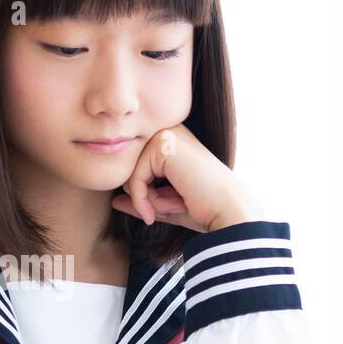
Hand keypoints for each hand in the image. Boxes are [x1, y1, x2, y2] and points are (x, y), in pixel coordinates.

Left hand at [110, 123, 268, 232]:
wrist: (228, 212)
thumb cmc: (204, 209)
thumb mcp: (165, 205)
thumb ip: (141, 200)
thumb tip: (114, 201)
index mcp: (171, 142)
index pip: (137, 171)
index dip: (147, 197)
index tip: (172, 209)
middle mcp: (168, 132)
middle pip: (130, 172)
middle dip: (147, 198)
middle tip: (178, 205)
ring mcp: (165, 133)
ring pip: (130, 176)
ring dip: (149, 200)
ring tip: (178, 203)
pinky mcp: (162, 143)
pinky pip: (134, 179)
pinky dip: (145, 200)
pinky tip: (169, 207)